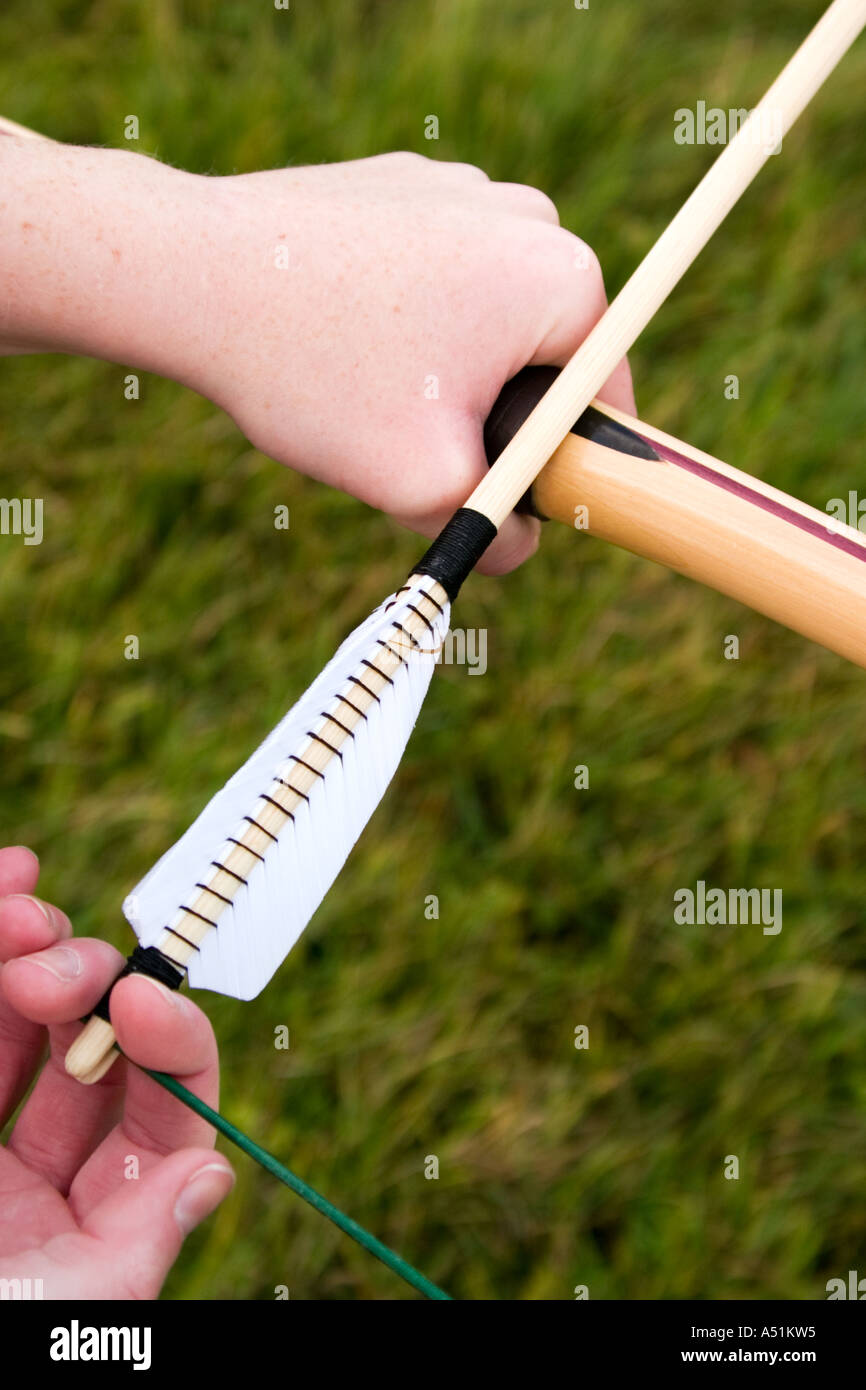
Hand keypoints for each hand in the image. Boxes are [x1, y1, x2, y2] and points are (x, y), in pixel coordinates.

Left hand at [0, 142, 633, 574]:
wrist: (194, 272)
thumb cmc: (319, 373)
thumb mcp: (426, 488)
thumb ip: (498, 532)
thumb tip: (520, 540)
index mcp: (564, 278)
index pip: (602, 398)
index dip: (555, 460)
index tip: (493, 483)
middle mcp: (529, 218)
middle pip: (543, 359)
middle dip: (491, 414)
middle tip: (411, 441)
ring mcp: (464, 190)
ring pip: (484, 324)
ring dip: (443, 372)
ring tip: (363, 386)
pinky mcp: (406, 185)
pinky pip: (432, 281)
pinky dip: (401, 321)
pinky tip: (339, 338)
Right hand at [0, 845, 233, 1299]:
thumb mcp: (70, 1312)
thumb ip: (135, 1245)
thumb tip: (211, 1173)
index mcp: (90, 1222)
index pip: (162, 1114)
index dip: (171, 1046)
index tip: (142, 999)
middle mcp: (35, 1173)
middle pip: (88, 1046)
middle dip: (87, 983)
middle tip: (48, 972)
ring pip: (15, 1017)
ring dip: (24, 947)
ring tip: (17, 910)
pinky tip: (8, 883)